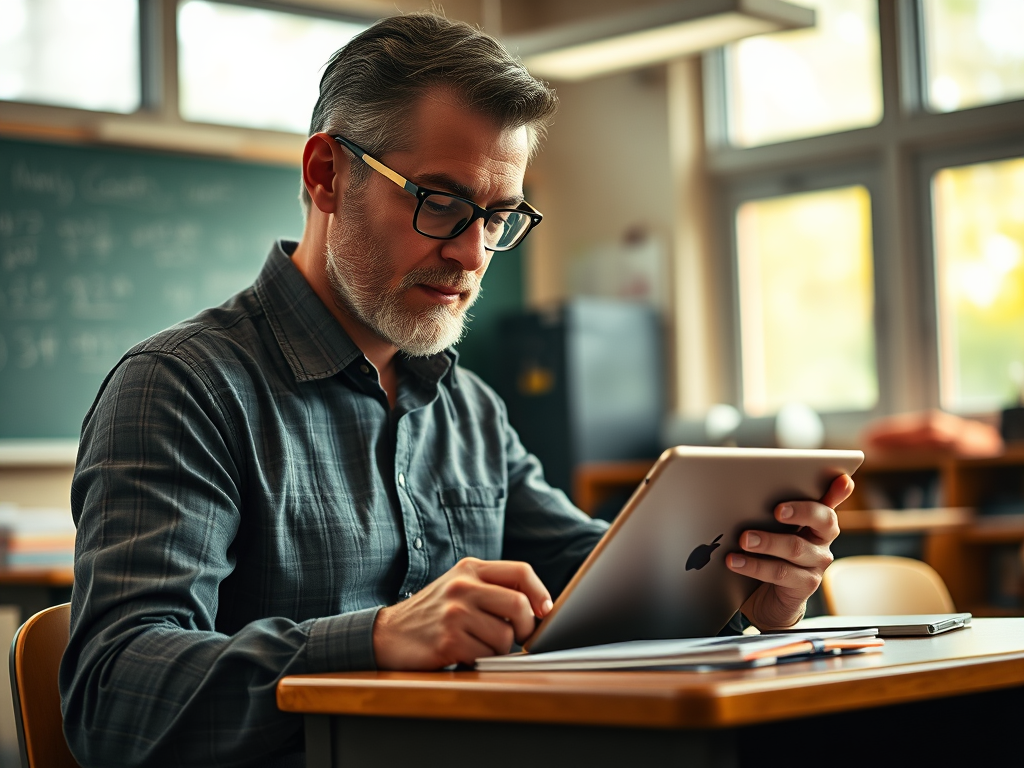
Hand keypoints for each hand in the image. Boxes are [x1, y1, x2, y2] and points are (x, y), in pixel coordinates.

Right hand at [373, 558, 552, 669]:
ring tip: (480, 644)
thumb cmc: (432, 612)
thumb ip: (493, 588)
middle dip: (525, 627)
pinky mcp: (448, 641)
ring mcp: (455, 613)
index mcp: (470, 569)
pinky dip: (482, 660)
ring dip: (499, 648)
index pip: (521, 572)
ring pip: (505, 637)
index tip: (544, 610)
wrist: (388, 633)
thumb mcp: (459, 586)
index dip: (540, 593)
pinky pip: (486, 656)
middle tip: (517, 636)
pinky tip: (465, 653)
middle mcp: (463, 586)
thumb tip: (538, 607)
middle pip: (519, 606)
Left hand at [727, 474, 853, 629]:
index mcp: (815, 519)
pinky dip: (754, 565)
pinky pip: (780, 573)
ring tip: (744, 538)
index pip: (831, 500)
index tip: (840, 479)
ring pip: (796, 548)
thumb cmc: (766, 554)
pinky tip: (735, 561)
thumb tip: (744, 482)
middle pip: (823, 520)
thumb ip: (764, 505)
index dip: (839, 490)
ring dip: (767, 541)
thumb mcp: (767, 527)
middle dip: (801, 511)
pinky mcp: (804, 586)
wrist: (766, 599)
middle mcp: (822, 540)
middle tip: (776, 510)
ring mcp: (816, 564)